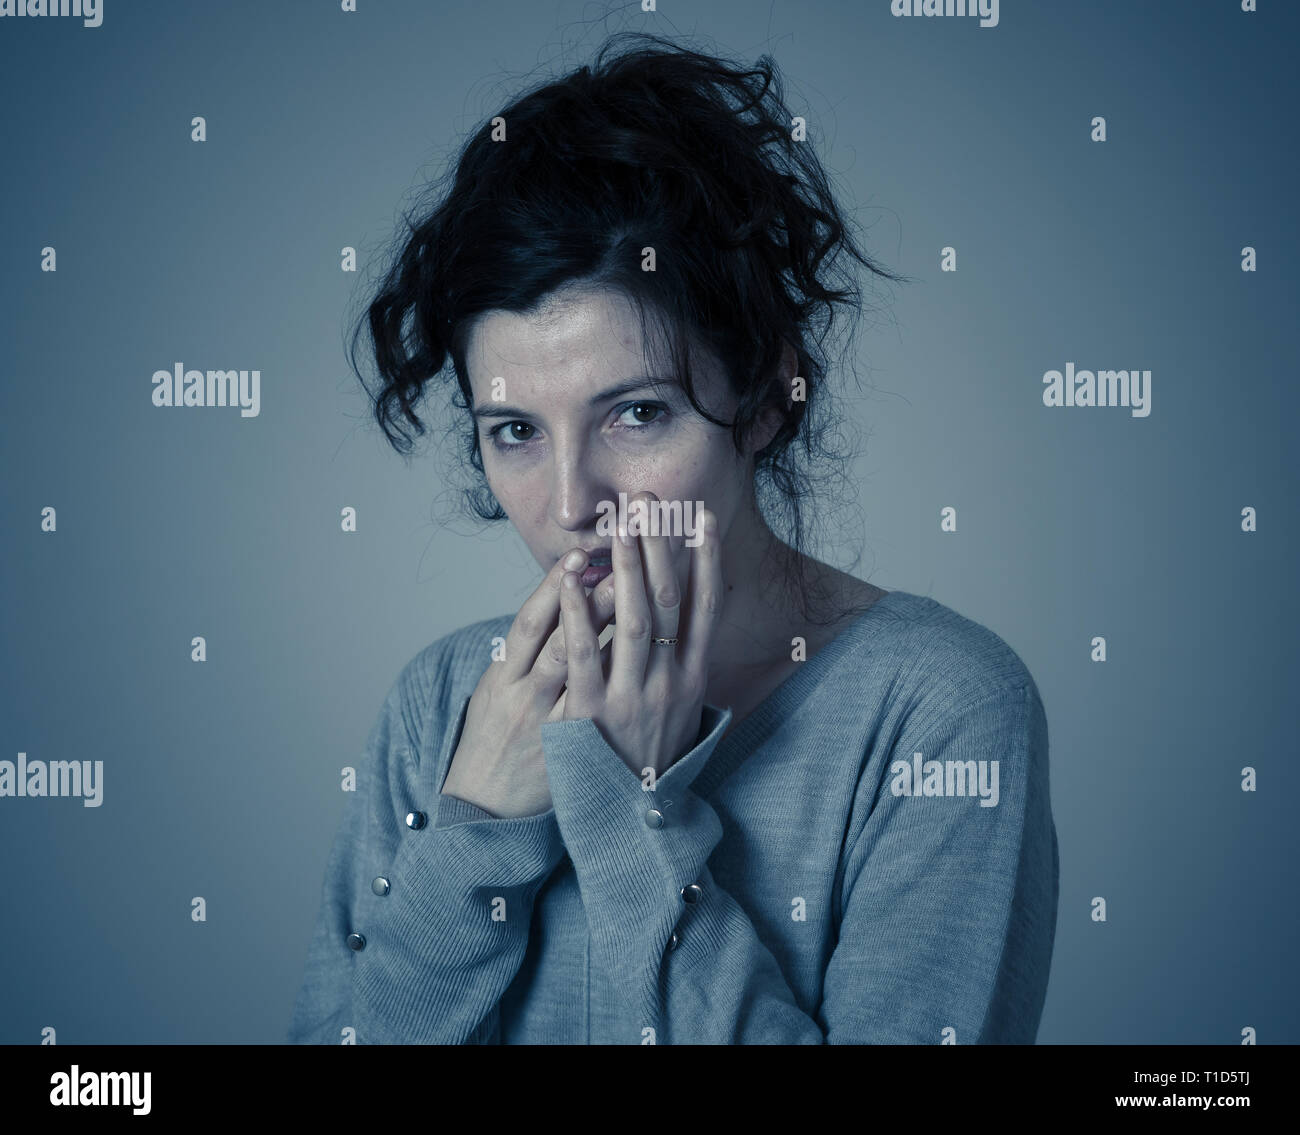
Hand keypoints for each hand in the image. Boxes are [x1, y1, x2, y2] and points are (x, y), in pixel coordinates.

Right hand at [441, 548, 617, 818]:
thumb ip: (525, 644)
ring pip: (590, 668)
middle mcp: (530, 699)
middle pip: (567, 638)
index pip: (531, 624)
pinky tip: (648, 637)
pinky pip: (606, 698)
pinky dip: (622, 665)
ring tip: (644, 584)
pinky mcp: (583, 742)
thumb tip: (558, 592)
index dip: (554, 588)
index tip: (578, 554)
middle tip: (628, 554)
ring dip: (616, 623)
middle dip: (599, 594)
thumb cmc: (496, 732)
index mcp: (504, 679)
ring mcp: (560, 724)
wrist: (490, 807)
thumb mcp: (496, 686)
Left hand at [556, 492, 722, 780]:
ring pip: (632, 620)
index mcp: (694, 680)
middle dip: (659, 546)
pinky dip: (578, 612)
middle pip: (667, 602)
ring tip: (617, 526)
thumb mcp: (681, 718)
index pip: (704, 607)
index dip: (704, 558)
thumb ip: (683, 673)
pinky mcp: (593, 712)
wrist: (630, 824)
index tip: (701, 517)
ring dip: (624, 568)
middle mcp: (670, 683)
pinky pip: (585, 653)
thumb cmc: (650, 761)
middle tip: (648, 501)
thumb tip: (692, 629)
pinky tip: (570, 579)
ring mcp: (634, 697)